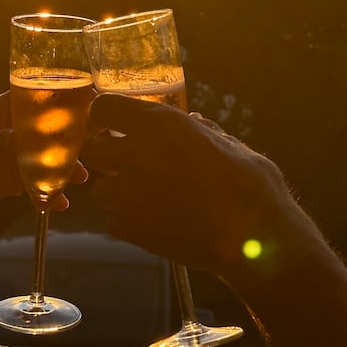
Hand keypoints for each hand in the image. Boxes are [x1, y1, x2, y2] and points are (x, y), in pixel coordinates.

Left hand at [0, 93, 85, 219]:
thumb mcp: (3, 148)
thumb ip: (36, 147)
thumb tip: (67, 146)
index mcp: (12, 104)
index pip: (52, 93)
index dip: (77, 101)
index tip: (100, 110)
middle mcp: (17, 123)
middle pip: (56, 127)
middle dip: (77, 141)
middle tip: (97, 152)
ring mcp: (15, 148)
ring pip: (50, 154)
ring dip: (66, 168)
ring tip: (80, 180)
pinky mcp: (11, 172)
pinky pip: (37, 177)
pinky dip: (49, 189)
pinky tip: (61, 204)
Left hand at [82, 94, 293, 277]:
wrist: (254, 239)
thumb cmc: (250, 184)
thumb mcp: (229, 144)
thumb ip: (202, 131)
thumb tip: (193, 122)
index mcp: (161, 125)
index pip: (104, 107)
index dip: (107, 117)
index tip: (118, 125)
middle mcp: (137, 154)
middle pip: (92, 149)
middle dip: (106, 155)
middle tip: (130, 162)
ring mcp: (129, 195)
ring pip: (100, 189)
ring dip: (117, 191)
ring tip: (148, 197)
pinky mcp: (131, 229)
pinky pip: (114, 221)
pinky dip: (129, 221)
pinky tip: (155, 220)